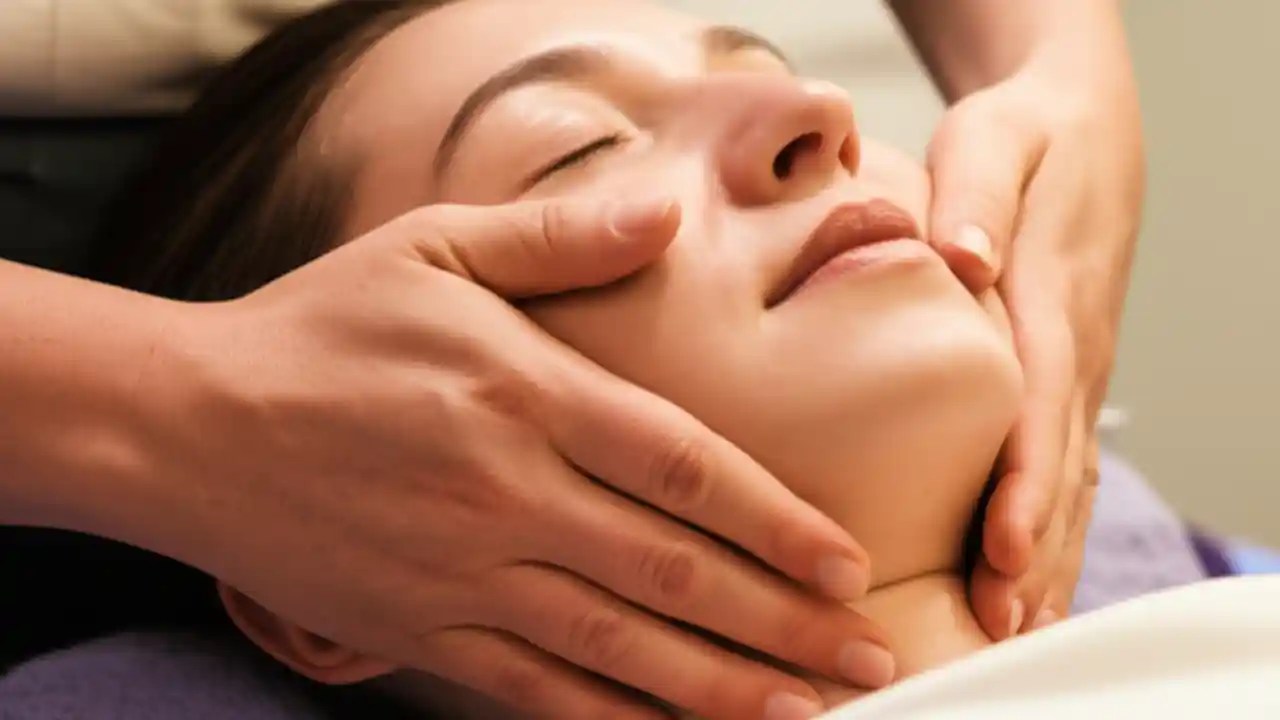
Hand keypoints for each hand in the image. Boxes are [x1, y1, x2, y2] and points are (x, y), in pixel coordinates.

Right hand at [144, 197, 890, 719]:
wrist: (186, 423)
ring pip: (616, 647)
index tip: (848, 563)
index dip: (776, 521)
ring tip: (805, 712)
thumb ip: (558, 239)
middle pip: (671, 571)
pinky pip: (532, 688)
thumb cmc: (319, 328)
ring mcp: (459, 573)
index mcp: (521, 392)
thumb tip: (666, 211)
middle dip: (781, 621)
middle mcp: (503, 492)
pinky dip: (613, 717)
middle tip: (863, 656)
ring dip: (720, 686)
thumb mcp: (432, 247)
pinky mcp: (416, 629)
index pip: (681, 468)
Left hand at [923, 49, 1143, 636]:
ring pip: (1071, 475)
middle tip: (997, 624)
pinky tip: (1031, 579)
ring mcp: (1079, 367)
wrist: (1083, 133)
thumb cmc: (1022, 138)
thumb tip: (963, 259)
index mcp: (1048, 296)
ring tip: (1013, 629)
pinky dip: (1057, 527)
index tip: (996, 545)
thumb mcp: (991, 139)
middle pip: (1057, 461)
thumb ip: (975, 195)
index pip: (1036, 402)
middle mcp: (1072, 346)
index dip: (1021, 480)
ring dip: (1046, 554)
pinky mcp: (1070, 377)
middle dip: (1030, 548)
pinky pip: (1071, 462)